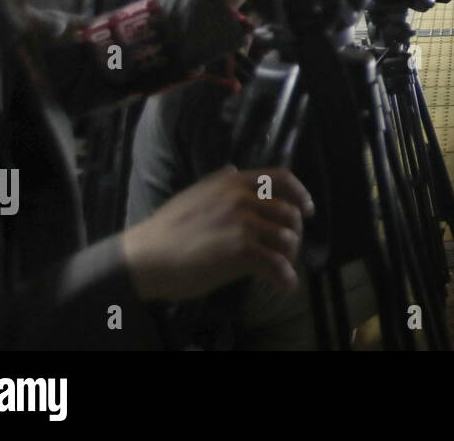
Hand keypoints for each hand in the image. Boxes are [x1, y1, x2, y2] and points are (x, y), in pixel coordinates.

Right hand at [120, 166, 314, 301]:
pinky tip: (284, 285)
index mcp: (232, 182)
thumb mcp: (193, 193)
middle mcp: (242, 198)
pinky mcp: (241, 250)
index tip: (307, 210)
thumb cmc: (166, 230)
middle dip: (294, 233)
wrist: (146, 257)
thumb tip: (233, 169)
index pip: (282, 178)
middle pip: (290, 212)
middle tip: (287, 250)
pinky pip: (276, 264)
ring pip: (287, 238)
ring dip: (289, 256)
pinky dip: (285, 277)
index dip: (300, 194)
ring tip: (282, 268)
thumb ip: (218, 182)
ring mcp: (243, 223)